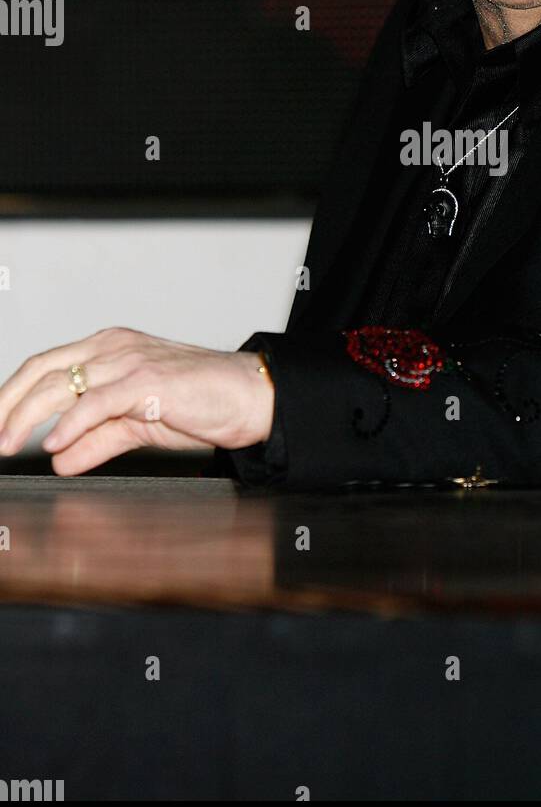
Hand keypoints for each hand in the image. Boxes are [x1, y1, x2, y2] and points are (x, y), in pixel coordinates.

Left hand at [0, 327, 274, 475]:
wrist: (251, 397)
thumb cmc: (204, 402)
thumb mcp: (138, 425)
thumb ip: (97, 439)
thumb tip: (60, 460)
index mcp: (111, 348)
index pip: (47, 365)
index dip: (14, 395)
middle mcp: (115, 346)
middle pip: (42, 369)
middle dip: (8, 404)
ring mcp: (130, 360)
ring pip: (62, 383)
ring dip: (27, 418)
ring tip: (9, 444)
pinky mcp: (147, 381)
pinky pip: (97, 400)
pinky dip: (70, 422)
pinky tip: (54, 444)